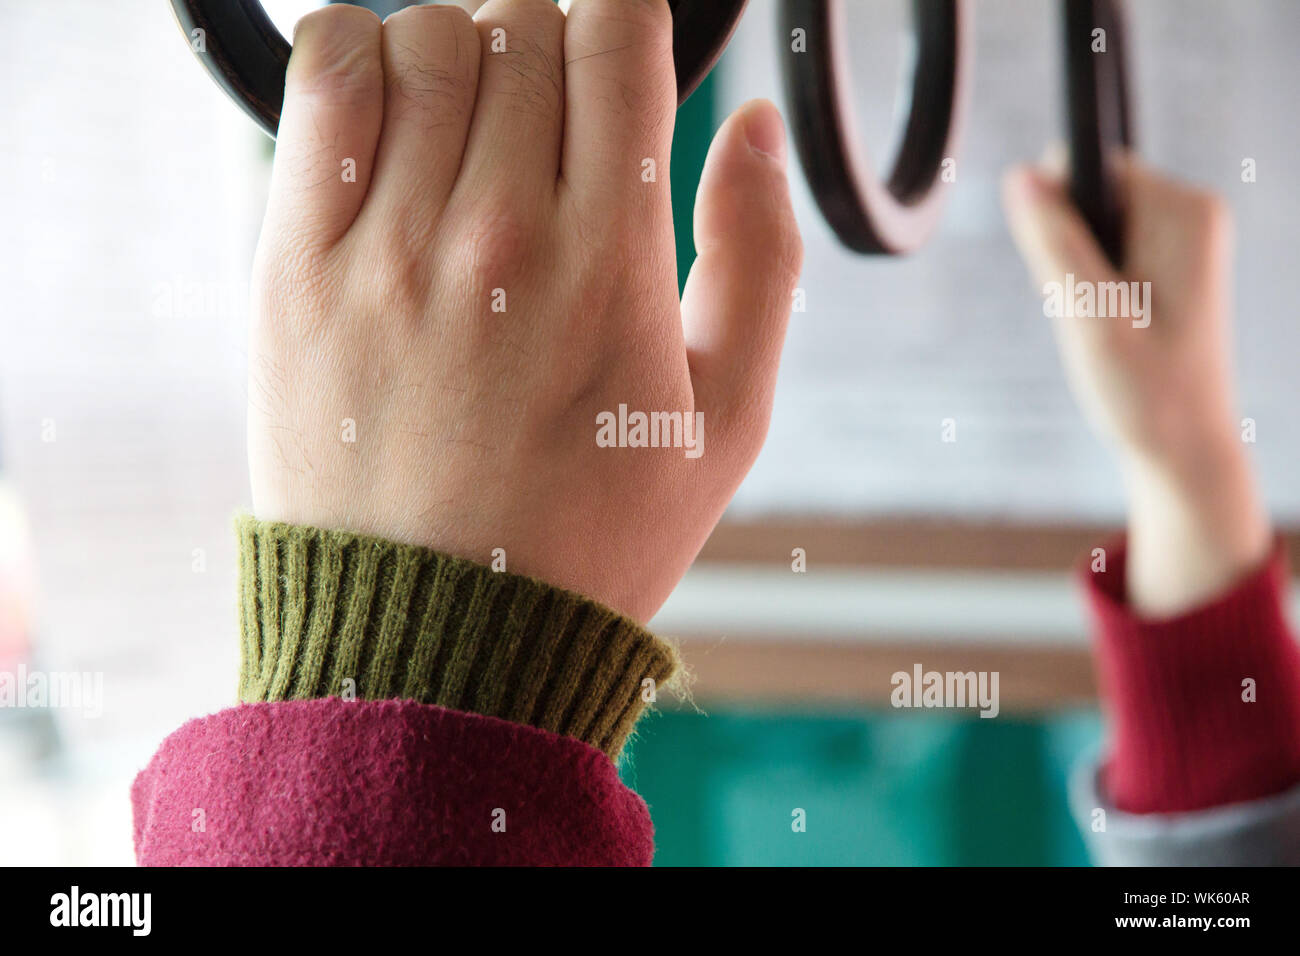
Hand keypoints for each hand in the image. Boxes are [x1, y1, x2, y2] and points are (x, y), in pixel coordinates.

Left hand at [247, 2, 801, 622]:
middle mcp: (496, 237)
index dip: (629, 20)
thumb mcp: (728, 421)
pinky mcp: (296, 270)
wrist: (440, 638)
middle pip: (522, 27)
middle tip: (553, 118)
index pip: (617, 39)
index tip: (623, 60)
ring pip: (423, 38)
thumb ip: (760, 258)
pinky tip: (390, 108)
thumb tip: (758, 130)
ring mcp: (387, 249)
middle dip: (551, 42)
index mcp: (609, 264)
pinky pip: (320, 87)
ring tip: (476, 123)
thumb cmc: (591, 535)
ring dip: (461, 47)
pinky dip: (357, 56)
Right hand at [1002, 151, 1269, 615]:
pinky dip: (1089, 290)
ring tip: (1104, 330)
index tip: (1077, 282)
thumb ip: (1054, 244)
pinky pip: (1102, 252)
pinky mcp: (1168, 263)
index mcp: (1185, 213)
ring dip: (1076, 277)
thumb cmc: (1145, 393)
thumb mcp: (1089, 319)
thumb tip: (1019, 175)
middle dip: (1066, 252)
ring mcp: (1183, 238)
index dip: (1058, 219)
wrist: (1183, 450)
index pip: (1088, 165)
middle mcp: (1192, 214)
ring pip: (1088, 227)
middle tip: (1093, 316)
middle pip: (1087, 195)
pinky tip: (1109, 331)